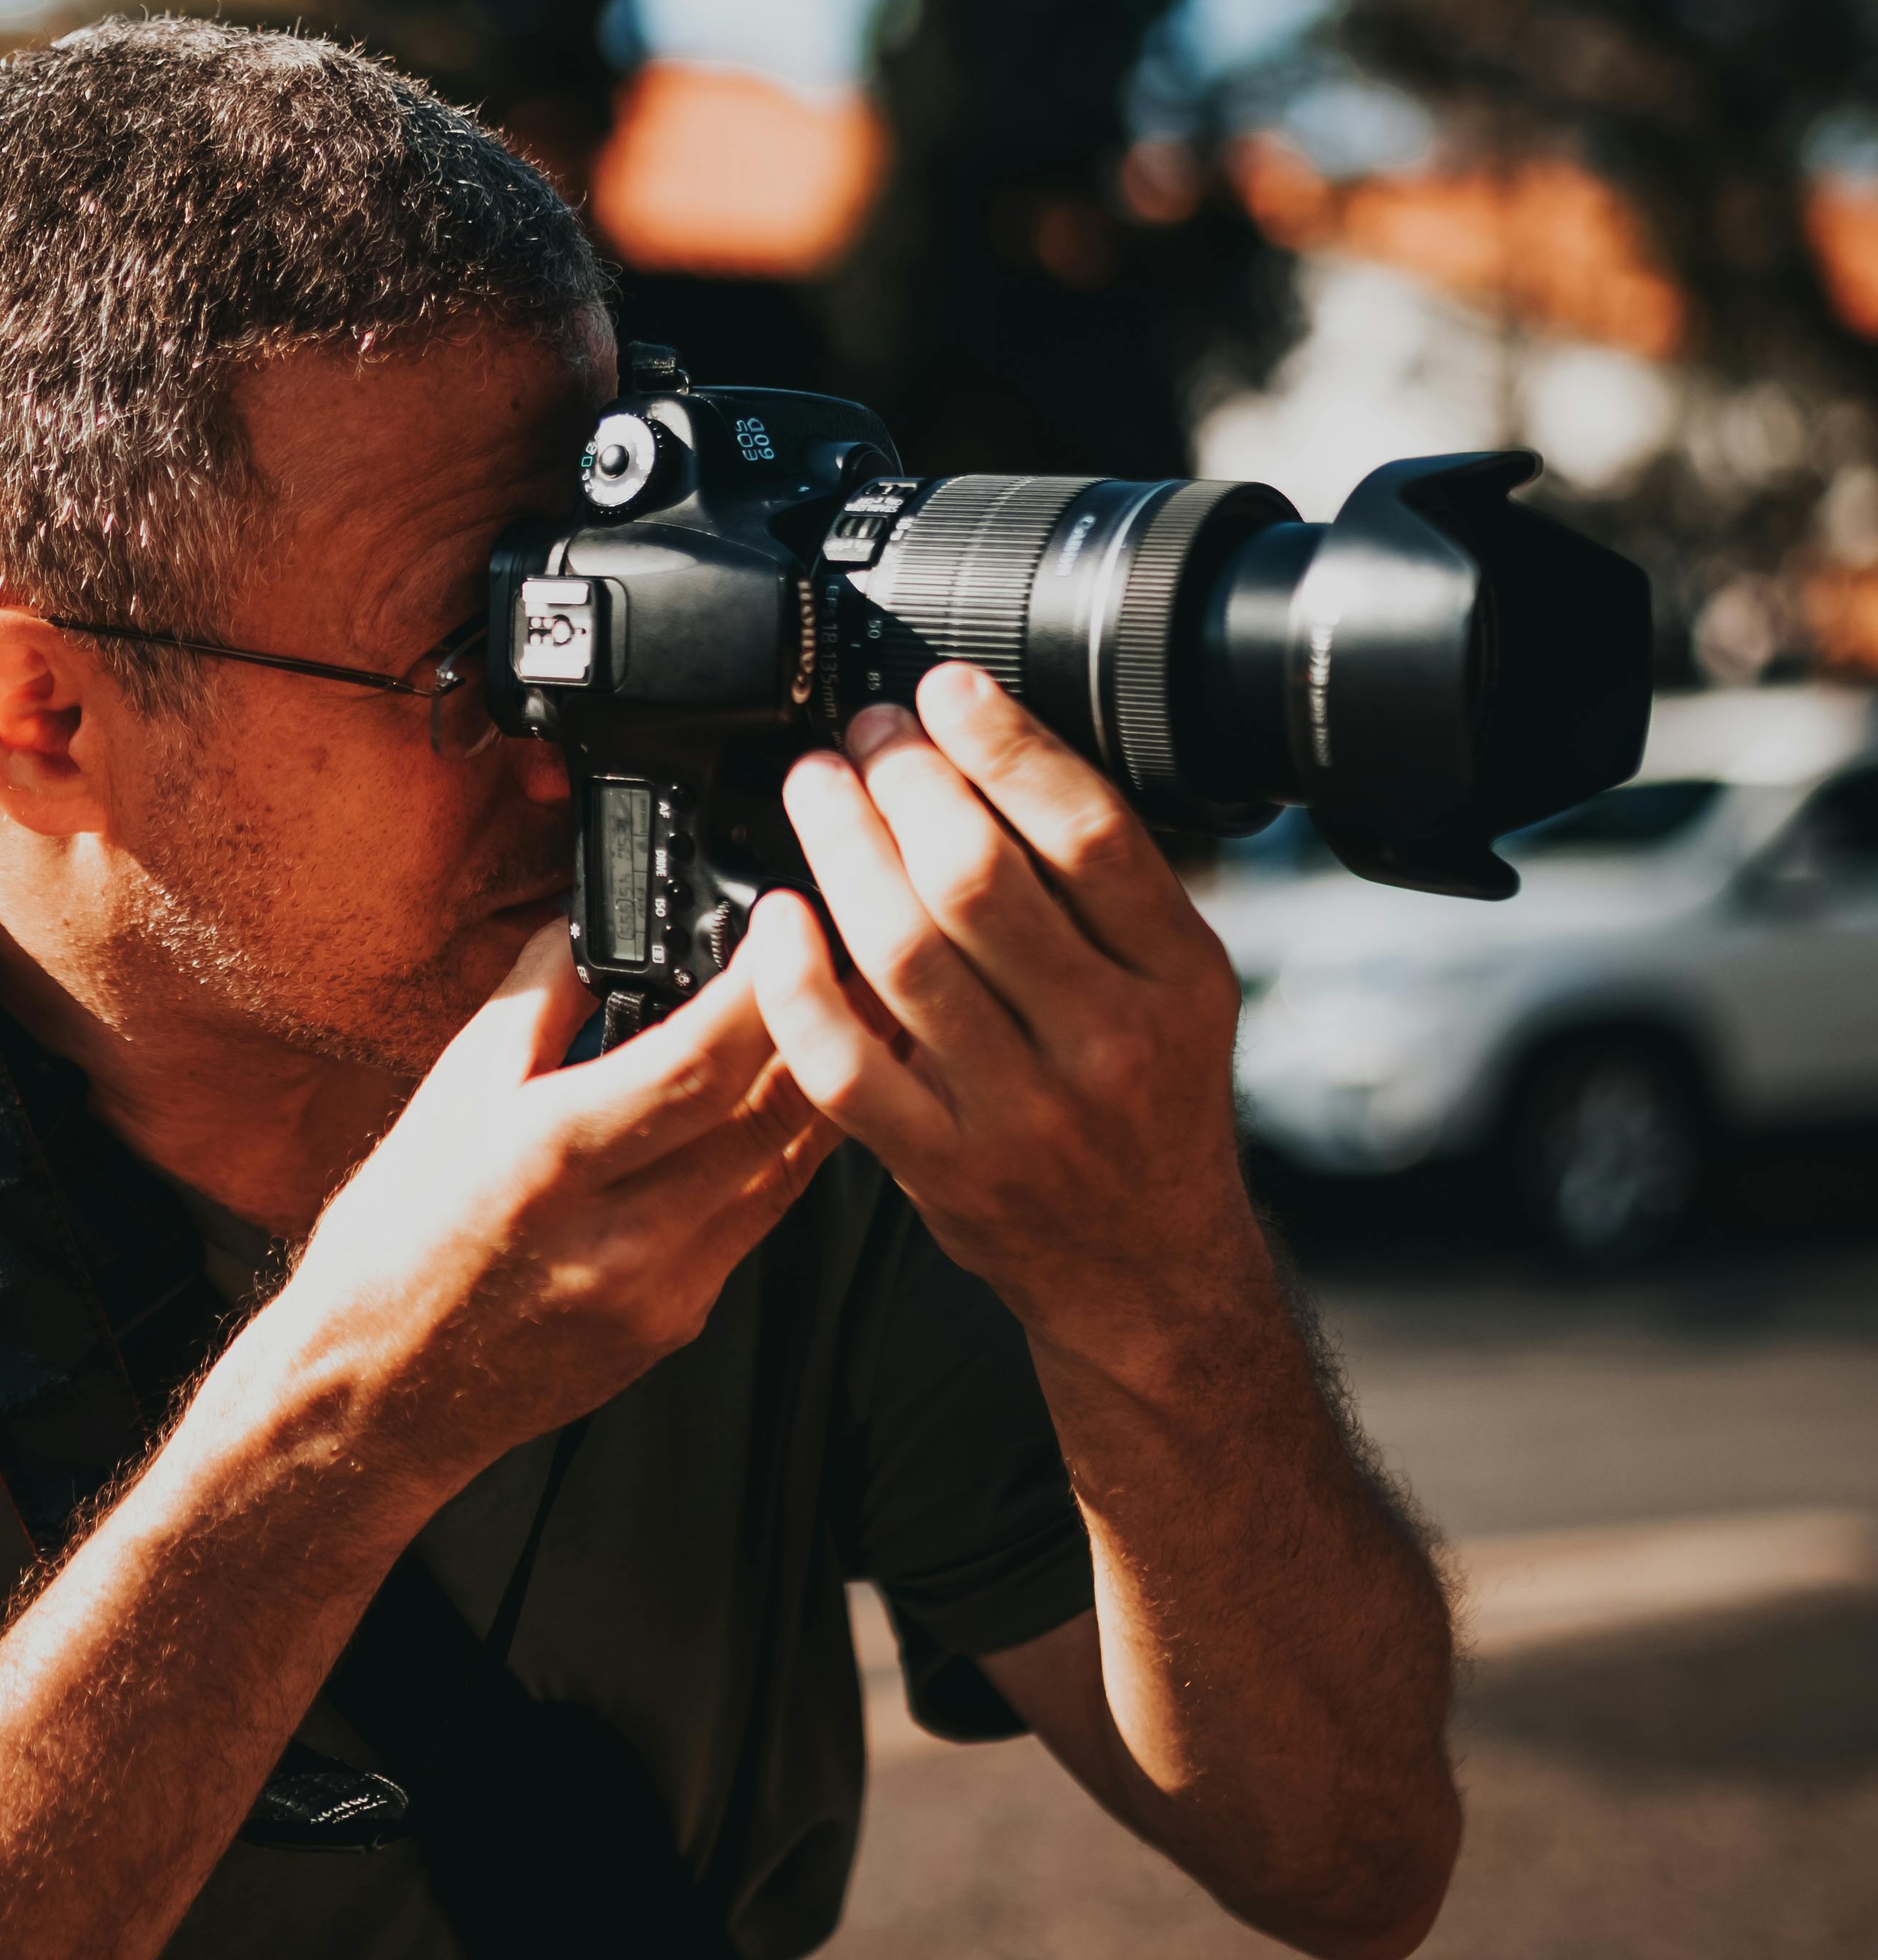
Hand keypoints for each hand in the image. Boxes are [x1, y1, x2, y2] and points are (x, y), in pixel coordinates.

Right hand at [265, 923, 834, 1501]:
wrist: (378, 1390)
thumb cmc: (398, 1241)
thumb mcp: (447, 1094)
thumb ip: (538, 997)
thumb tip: (604, 918)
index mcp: (547, 1161)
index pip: (697, 1063)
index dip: (766, 985)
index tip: (791, 921)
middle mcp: (616, 1234)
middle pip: (772, 1116)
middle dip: (830, 1024)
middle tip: (854, 957)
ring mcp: (660, 1289)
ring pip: (788, 1168)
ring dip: (830, 1084)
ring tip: (853, 1016)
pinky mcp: (681, 1319)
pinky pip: (760, 1218)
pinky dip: (784, 1150)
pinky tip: (790, 1105)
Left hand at [742, 662, 1261, 1378]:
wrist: (1147, 1269)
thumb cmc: (1152, 1107)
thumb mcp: (1181, 989)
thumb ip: (1114, 890)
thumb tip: (1005, 752)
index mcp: (1178, 977)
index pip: (1089, 832)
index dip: (1006, 745)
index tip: (946, 691)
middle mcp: (1108, 1041)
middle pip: (981, 880)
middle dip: (905, 784)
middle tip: (865, 737)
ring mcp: (1022, 1111)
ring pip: (905, 955)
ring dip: (843, 851)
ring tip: (818, 789)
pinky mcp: (944, 1166)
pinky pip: (847, 1061)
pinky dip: (797, 983)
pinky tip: (777, 918)